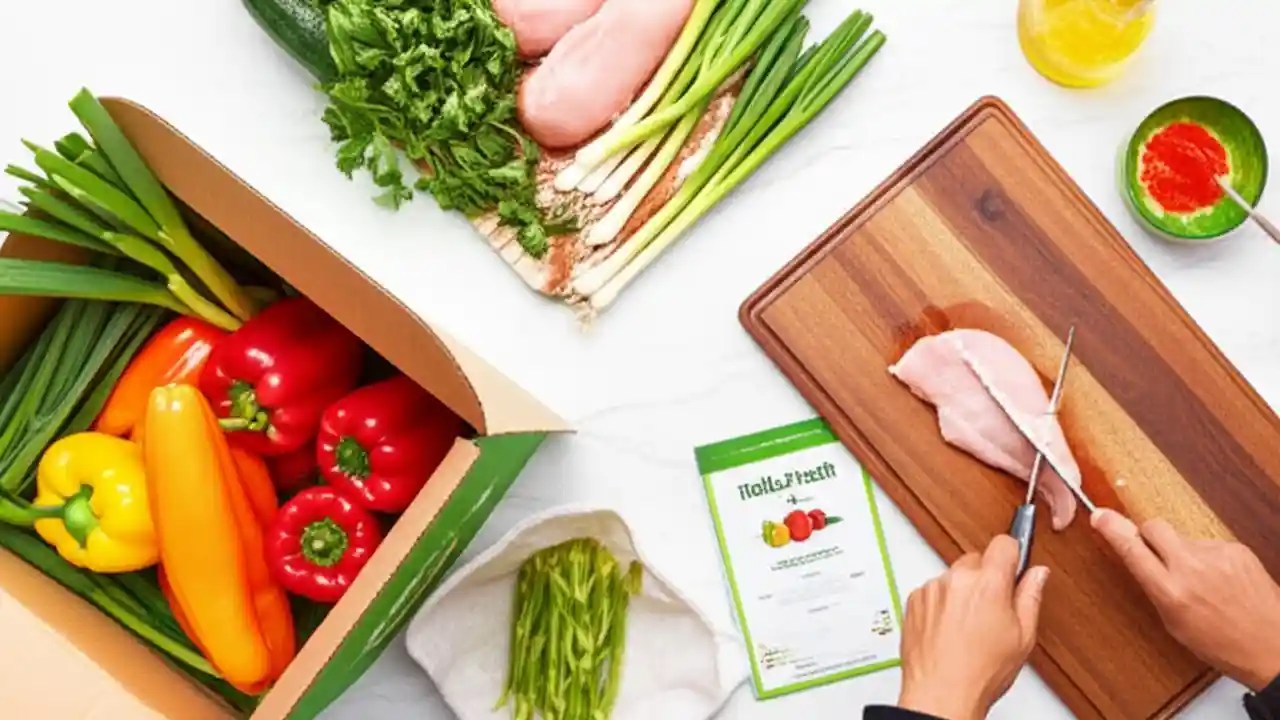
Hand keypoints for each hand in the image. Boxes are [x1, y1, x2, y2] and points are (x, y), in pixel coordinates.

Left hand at [898, 535, 1049, 719]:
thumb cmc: (979, 672)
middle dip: (986, 577)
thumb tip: (1037, 574)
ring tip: (967, 627)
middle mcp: (956, 580)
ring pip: (953, 576)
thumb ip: (1030, 597)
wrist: (940, 693)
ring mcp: (932, 589)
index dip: (1012, 554)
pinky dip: (941, 603)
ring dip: (961, 592)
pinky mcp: (914, 600)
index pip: (1003, 543)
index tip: (1013, 565)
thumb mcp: (1022, 637)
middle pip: (976, 559)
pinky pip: (933, 590)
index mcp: (988, 584)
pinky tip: (949, 629)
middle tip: (991, 609)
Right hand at [1092, 509, 1279, 689]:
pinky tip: (1222, 581)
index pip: (1133, 550)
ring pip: (1184, 539)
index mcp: (1172, 593)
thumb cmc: (1225, 644)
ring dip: (1185, 553)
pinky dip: (1210, 559)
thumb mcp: (1175, 625)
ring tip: (1205, 583)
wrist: (1274, 645)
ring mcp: (1217, 555)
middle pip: (1154, 527)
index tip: (1100, 516)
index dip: (1113, 530)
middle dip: (1148, 534)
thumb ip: (1155, 587)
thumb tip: (1138, 559)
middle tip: (1155, 552)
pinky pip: (1209, 545)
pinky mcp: (1237, 549)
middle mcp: (1192, 569)